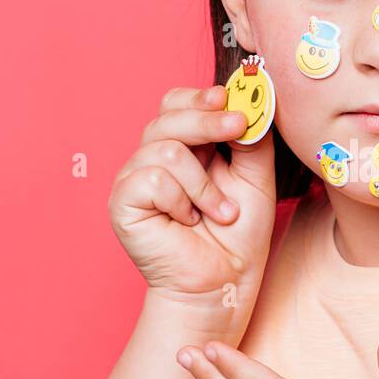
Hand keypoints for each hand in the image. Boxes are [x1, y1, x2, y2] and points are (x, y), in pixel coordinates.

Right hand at [108, 84, 275, 315]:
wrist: (224, 281)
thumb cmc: (238, 234)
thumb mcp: (256, 177)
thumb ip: (252, 138)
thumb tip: (249, 102)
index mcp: (183, 147)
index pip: (177, 104)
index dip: (200, 97)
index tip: (229, 99)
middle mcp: (154, 157)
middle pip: (169, 115)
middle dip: (208, 120)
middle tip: (238, 127)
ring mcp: (135, 177)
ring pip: (166, 148)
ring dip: (203, 184)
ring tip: (219, 213)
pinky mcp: (122, 200)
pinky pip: (153, 179)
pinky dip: (181, 202)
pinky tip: (187, 222)